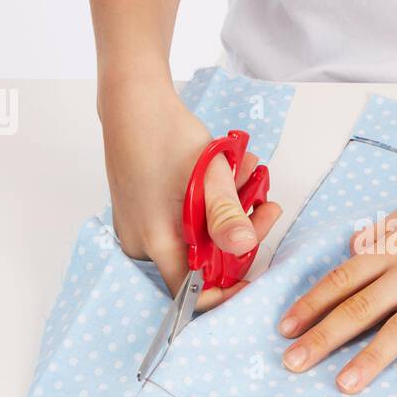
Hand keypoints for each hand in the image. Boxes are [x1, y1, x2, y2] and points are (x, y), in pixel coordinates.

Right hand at [99, 79, 280, 302]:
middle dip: (238, 232)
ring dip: (227, 213)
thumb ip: (225, 214)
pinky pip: (181, 223)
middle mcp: (142, 242)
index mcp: (155, 240)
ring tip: (247, 177)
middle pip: (201, 261)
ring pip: (195, 237)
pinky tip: (225, 178)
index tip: (251, 265)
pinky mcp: (142, 213)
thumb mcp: (206, 175)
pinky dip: (207, 206)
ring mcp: (140, 228)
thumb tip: (243, 246)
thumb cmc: (166, 134)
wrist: (133, 104)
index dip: (224, 289)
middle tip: (264, 204)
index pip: (190, 293)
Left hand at [276, 172, 396, 394]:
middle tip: (292, 364)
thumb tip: (351, 248)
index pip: (342, 279)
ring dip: (371, 358)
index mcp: (394, 248)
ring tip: (344, 385)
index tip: (284, 329)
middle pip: (360, 308)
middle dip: (323, 337)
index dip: (311, 305)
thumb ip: (381, 233)